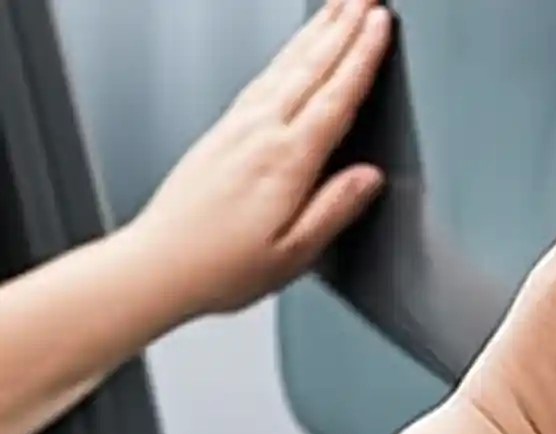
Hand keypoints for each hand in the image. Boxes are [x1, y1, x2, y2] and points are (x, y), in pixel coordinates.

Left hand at [127, 0, 391, 316]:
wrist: (156, 266)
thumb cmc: (222, 268)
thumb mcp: (294, 254)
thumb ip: (335, 209)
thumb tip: (370, 178)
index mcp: (285, 162)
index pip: (336, 97)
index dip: (362, 57)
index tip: (382, 25)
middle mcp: (259, 135)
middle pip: (311, 67)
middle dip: (343, 28)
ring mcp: (237, 128)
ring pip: (286, 66)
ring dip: (316, 32)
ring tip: (338, 8)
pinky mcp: (221, 132)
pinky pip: (263, 79)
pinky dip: (286, 56)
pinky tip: (294, 51)